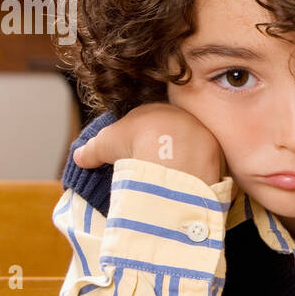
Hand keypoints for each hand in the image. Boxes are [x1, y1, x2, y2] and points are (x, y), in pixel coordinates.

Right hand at [72, 102, 227, 187]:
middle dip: (165, 149)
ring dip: (184, 161)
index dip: (141, 139)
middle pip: (172, 133)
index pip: (149, 122)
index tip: (138, 155)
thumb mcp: (106, 143)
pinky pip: (205, 162)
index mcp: (156, 109)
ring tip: (172, 181)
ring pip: (191, 147)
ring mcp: (201, 132)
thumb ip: (91, 149)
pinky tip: (190, 185)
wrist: (171, 152)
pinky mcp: (216, 152)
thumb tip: (79, 157)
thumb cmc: (135, 141)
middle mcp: (182, 116)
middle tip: (156, 169)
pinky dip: (197, 173)